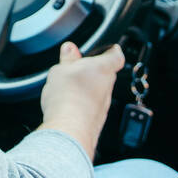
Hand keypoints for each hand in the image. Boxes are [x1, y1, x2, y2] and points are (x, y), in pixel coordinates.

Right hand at [38, 41, 125, 160]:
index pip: (116, 56)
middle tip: (76, 69)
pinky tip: (67, 106)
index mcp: (103, 68)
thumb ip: (68, 59)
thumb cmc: (68, 96)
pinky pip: (90, 107)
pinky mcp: (96, 120)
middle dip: (92, 72)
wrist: (70, 129)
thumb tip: (69, 48)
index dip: (112, 52)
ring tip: (67, 89)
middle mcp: (107, 86)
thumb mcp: (61, 70)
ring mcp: (103, 105)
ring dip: (86, 89)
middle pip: (105, 74)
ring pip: (97, 92)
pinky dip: (81, 105)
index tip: (109, 49)